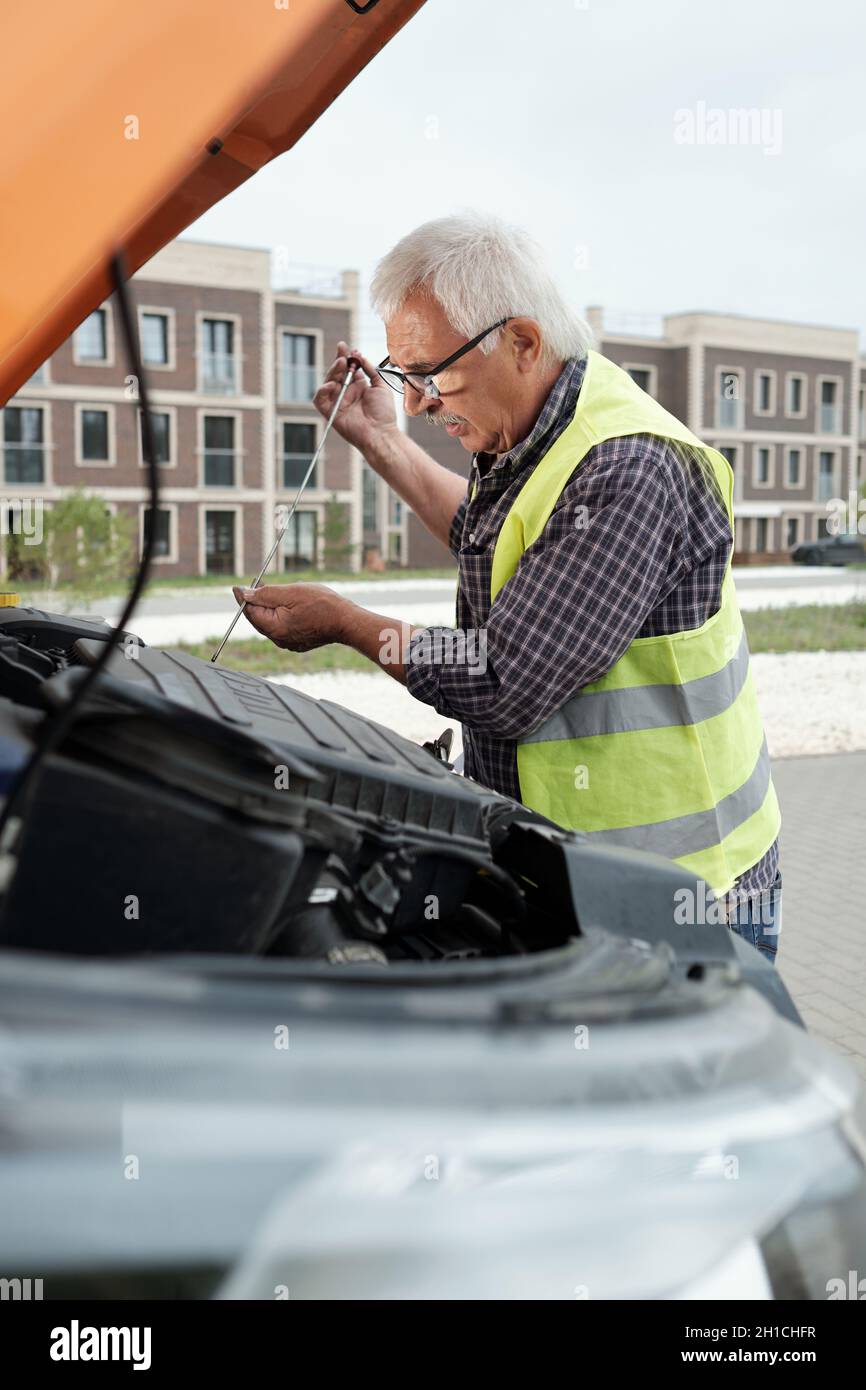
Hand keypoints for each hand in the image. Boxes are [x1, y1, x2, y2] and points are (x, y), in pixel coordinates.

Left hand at [232, 582, 348, 651]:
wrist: (346, 621)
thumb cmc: (321, 604)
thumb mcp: (291, 592)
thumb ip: (265, 593)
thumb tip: (244, 594)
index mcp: (274, 628)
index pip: (250, 612)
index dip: (243, 597)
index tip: (237, 586)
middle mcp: (279, 640)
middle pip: (259, 619)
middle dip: (256, 601)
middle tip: (255, 583)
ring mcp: (289, 643)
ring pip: (271, 623)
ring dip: (269, 607)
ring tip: (271, 590)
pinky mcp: (298, 642)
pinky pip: (282, 627)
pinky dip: (280, 615)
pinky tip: (286, 603)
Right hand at [313, 341, 396, 449]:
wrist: (381, 432)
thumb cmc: (384, 413)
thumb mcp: (381, 386)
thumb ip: (371, 370)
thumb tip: (361, 357)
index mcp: (358, 388)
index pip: (348, 369)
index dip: (346, 358)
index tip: (347, 347)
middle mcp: (346, 394)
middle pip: (336, 374)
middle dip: (338, 361)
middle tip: (343, 353)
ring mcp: (338, 403)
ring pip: (328, 383)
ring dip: (332, 371)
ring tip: (341, 364)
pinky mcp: (330, 413)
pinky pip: (319, 400)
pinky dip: (322, 391)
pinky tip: (332, 384)